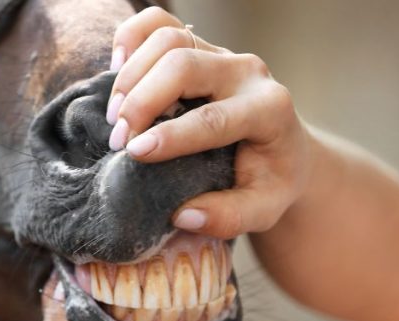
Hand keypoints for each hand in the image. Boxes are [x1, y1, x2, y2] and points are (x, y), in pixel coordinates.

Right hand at [107, 7, 313, 239]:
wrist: (283, 150)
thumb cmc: (271, 182)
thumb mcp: (264, 210)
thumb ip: (229, 217)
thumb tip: (182, 216)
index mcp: (269, 110)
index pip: (214, 117)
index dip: (171, 135)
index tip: (136, 153)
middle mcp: (247, 72)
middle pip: (185, 63)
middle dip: (143, 100)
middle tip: (119, 140)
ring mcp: (222, 53)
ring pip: (169, 38)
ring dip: (132, 75)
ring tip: (115, 117)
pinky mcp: (200, 46)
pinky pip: (159, 23)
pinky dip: (131, 38)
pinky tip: (116, 71)